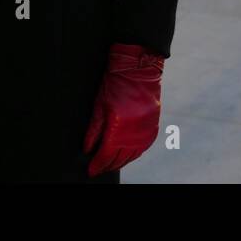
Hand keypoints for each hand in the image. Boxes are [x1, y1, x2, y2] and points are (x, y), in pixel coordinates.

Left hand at [82, 42, 165, 176]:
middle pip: (118, 158)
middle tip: (97, 169)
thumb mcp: (99, 105)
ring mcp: (146, 132)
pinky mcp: (153, 129)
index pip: (106, 154)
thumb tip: (87, 149)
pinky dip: (132, 155)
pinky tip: (125, 156)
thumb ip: (93, 130)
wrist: (138, 69)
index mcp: (118, 126)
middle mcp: (134, 133)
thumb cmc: (116, 83)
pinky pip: (142, 150)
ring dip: (119, 162)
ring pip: (131, 157)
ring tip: (109, 165)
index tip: (90, 171)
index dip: (97, 165)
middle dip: (106, 166)